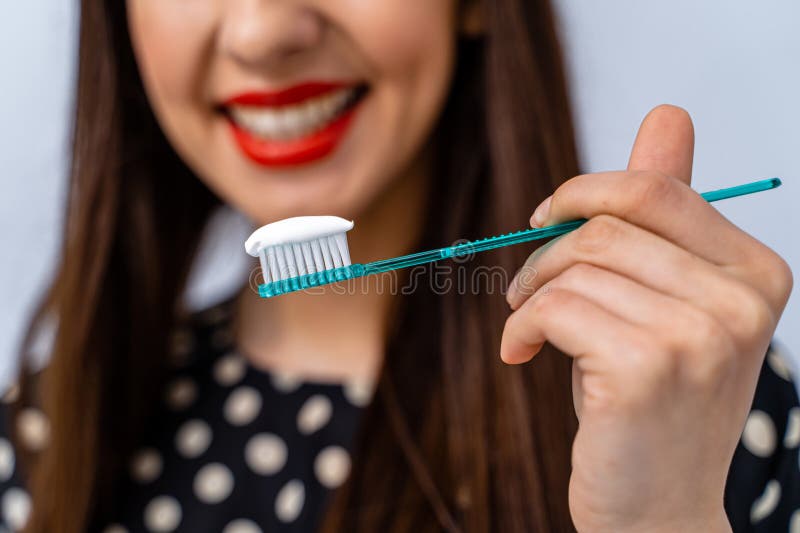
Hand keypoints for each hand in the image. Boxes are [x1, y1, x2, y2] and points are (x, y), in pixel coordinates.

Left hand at [501, 105, 792, 531]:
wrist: (658, 507)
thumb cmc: (651, 400)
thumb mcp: (663, 302)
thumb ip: (665, 214)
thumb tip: (666, 115)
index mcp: (754, 270)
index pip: (656, 189)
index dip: (585, 192)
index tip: (547, 219)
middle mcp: (741, 298)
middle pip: (606, 225)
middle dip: (546, 252)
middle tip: (524, 292)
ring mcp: (700, 334)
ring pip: (575, 266)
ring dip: (530, 295)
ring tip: (527, 331)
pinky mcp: (648, 368)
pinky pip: (555, 308)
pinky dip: (521, 327)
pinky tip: (521, 354)